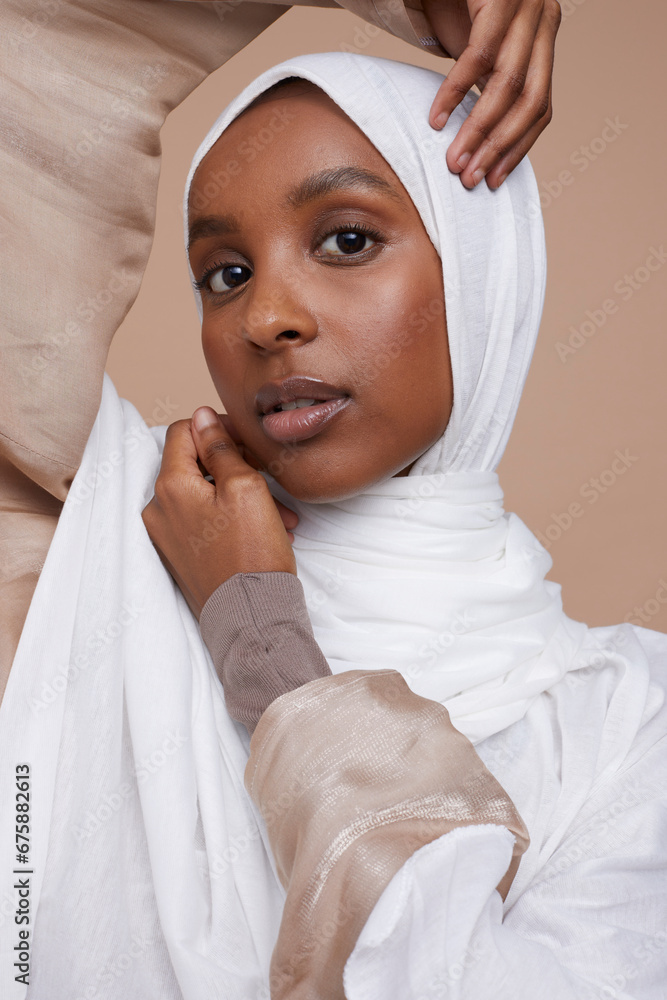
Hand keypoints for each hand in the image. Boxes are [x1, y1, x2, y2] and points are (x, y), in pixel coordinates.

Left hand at [142, 406, 298, 618]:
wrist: (252, 618)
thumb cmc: (252, 554)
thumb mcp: (245, 488)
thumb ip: (220, 448)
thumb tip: (202, 417)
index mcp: (170, 487)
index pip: (183, 432)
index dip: (216, 428)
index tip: (246, 441)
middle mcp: (158, 510)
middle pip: (193, 464)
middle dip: (235, 466)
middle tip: (268, 477)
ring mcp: (166, 535)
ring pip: (204, 493)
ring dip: (241, 494)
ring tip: (278, 512)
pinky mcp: (180, 555)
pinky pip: (203, 520)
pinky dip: (232, 517)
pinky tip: (266, 529)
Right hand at [425, 0, 560, 188]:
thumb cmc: (457, 1)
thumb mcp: (480, 47)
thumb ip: (488, 83)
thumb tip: (480, 137)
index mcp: (544, 39)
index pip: (542, 107)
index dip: (518, 148)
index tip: (493, 180)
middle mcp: (544, 20)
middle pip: (530, 100)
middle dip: (498, 146)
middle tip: (470, 177)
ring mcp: (526, 6)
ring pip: (508, 83)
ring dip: (478, 128)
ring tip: (454, 158)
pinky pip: (480, 53)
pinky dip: (456, 90)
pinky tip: (437, 117)